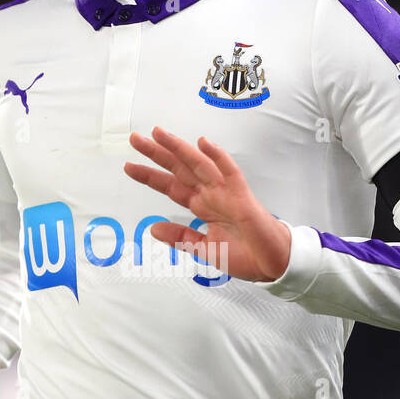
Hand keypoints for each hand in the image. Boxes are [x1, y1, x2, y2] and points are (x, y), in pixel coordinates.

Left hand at [123, 126, 291, 281]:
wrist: (270, 264)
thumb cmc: (243, 254)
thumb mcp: (203, 249)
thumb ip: (180, 238)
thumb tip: (154, 228)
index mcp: (201, 206)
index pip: (170, 185)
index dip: (150, 176)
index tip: (128, 166)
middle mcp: (210, 194)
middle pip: (179, 169)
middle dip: (157, 154)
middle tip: (135, 138)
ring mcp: (226, 192)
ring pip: (198, 164)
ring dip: (179, 148)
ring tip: (158, 134)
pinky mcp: (242, 196)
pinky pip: (229, 173)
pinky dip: (217, 157)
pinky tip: (203, 143)